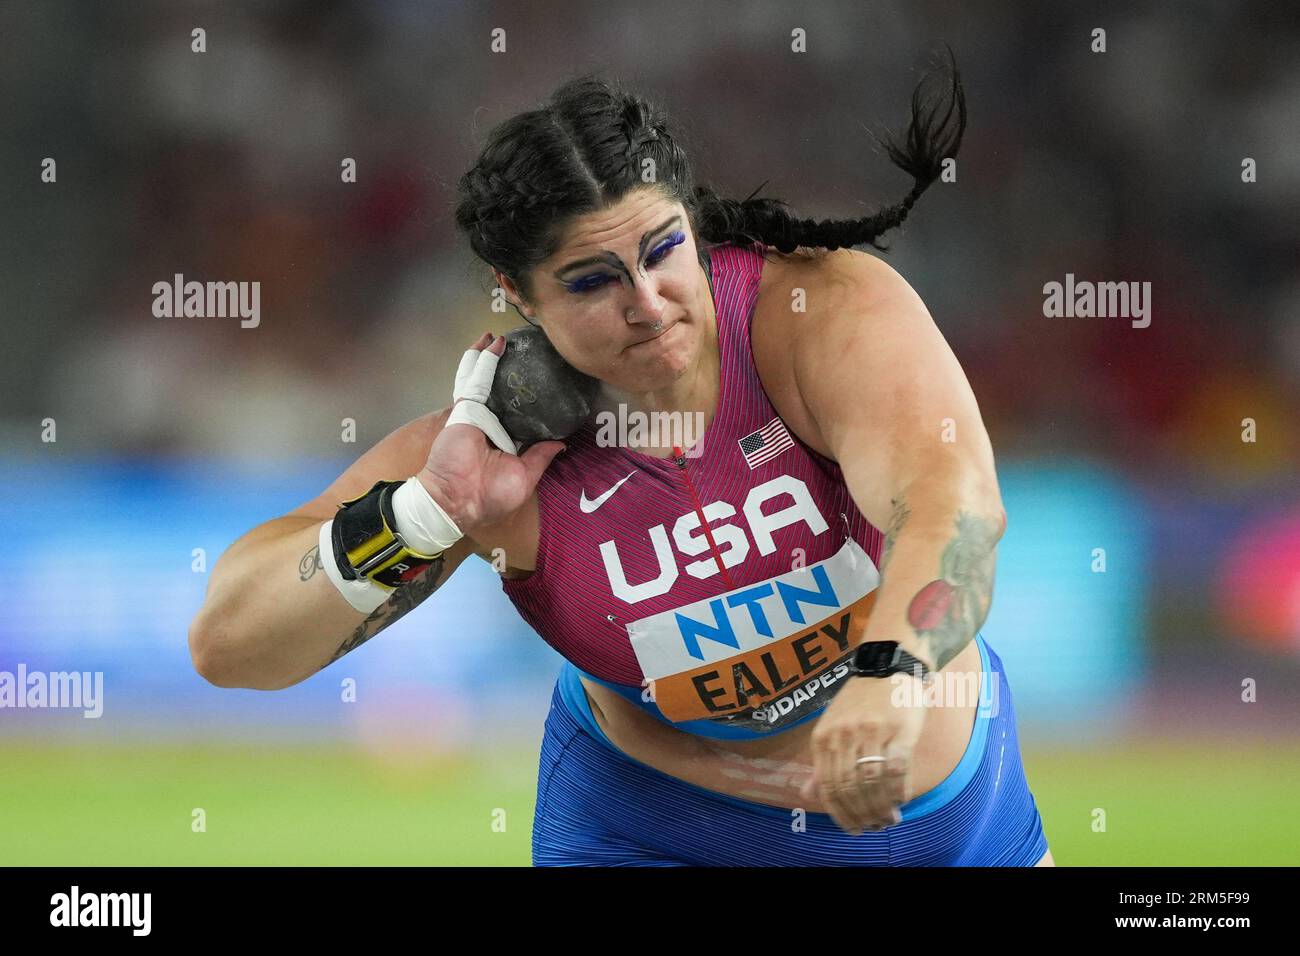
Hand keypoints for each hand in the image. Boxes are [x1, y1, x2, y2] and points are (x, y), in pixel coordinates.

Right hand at [418, 332, 565, 533]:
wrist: (461, 502)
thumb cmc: (490, 496)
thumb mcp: (525, 476)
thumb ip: (540, 456)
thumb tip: (561, 443)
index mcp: (504, 439)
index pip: (517, 410)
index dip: (524, 393)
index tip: (538, 376)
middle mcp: (490, 423)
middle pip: (498, 389)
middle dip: (504, 368)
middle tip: (516, 349)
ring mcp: (476, 414)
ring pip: (482, 378)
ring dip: (488, 356)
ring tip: (497, 337)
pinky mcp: (465, 409)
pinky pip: (475, 380)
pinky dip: (483, 361)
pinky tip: (491, 344)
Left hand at [798, 672, 927, 833]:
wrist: (888, 664)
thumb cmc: (860, 700)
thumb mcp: (832, 728)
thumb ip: (822, 763)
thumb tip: (805, 794)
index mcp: (824, 737)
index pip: (828, 786)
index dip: (840, 814)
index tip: (853, 829)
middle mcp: (844, 735)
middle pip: (849, 788)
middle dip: (861, 814)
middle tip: (874, 827)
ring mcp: (872, 731)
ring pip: (872, 781)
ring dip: (880, 807)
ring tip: (888, 819)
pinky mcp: (900, 729)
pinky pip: (897, 767)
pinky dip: (898, 789)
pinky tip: (901, 799)